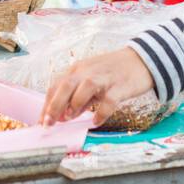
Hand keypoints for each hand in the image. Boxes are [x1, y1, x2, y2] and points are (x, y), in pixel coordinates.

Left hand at [40, 47, 154, 126]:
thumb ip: (79, 97)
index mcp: (78, 69)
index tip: (42, 121)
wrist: (142, 60)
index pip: (56, 85)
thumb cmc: (113, 72)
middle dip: (54, 106)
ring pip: (84, 88)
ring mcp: (104, 78)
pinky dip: (101, 112)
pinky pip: (108, 100)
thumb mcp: (92, 81)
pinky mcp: (120, 86)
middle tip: (48, 124)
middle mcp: (87, 71)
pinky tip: (96, 121)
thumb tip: (65, 115)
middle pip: (65, 86)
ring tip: (69, 119)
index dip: (47, 104)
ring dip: (74, 105)